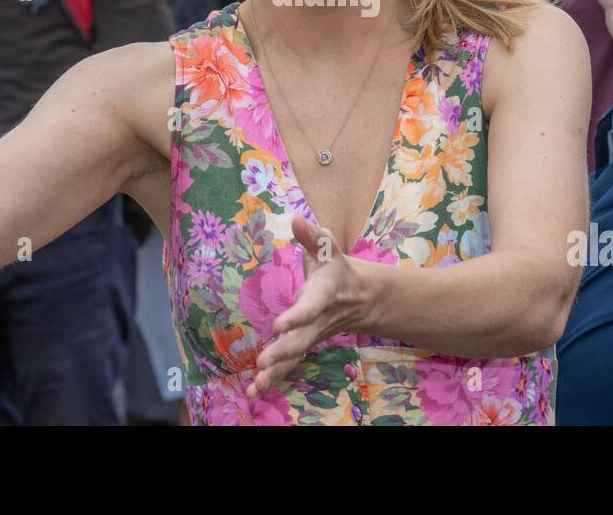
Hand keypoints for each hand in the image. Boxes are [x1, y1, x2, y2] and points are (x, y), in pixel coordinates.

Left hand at [245, 214, 365, 398]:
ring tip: (256, 387)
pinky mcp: (303, 345)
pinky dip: (273, 380)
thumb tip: (295, 218)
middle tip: (263, 362)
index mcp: (322, 296)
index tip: (279, 326)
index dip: (296, 317)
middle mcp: (317, 321)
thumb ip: (312, 236)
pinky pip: (289, 365)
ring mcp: (310, 337)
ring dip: (276, 373)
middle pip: (300, 340)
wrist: (359, 297)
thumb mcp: (328, 247)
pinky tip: (253, 393)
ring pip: (294, 357)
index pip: (310, 308)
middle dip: (282, 352)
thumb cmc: (337, 267)